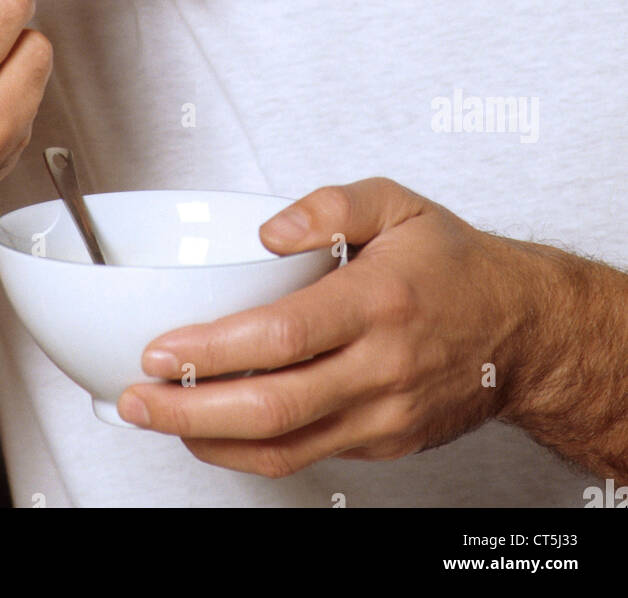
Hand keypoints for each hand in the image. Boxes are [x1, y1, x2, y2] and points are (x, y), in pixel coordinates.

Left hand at [117, 178, 534, 475]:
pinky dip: (249, 448)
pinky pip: (305, 456)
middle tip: (137, 398)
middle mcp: (381, 367)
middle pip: (273, 407)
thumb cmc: (453, 263)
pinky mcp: (382, 445)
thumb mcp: (398, 203)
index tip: (160, 350)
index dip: (213, 351)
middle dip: (190, 411)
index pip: (283, 337)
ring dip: (208, 439)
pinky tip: (212, 429)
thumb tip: (270, 231)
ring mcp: (383, 415)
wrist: (520, 330)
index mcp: (380, 301)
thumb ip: (331, 204)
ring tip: (157, 418)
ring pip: (284, 447)